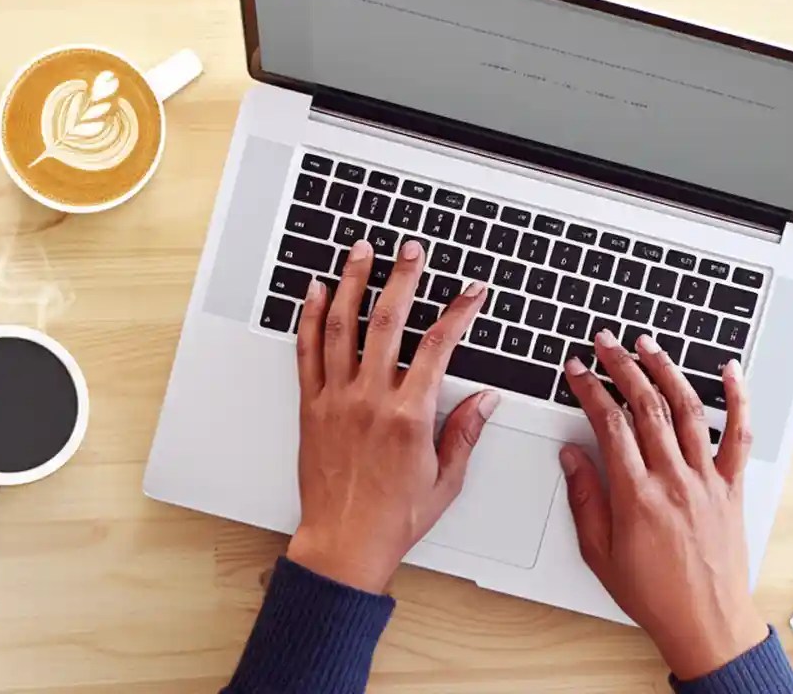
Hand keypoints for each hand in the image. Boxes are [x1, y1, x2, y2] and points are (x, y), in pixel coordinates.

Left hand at [286, 239, 498, 593]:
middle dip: (402, 278)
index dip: (458, 312)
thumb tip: (485, 398)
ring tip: (361, 251)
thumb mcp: (446, 478)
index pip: (439, 346)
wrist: (343, 542)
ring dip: (353, 283)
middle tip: (411, 250)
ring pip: (342, 327)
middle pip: (388, 322)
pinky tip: (317, 291)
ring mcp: (336, 400)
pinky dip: (311, 317)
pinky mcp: (311, 407)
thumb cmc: (394, 517)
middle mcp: (370, 400)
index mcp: (409, 416)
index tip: (471, 292)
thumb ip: (464, 432)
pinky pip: (307, 352)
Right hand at [560, 331, 765, 680]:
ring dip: (666, 371)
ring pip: (688, 410)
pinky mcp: (732, 487)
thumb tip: (573, 456)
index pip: (609, 424)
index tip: (577, 370)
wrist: (707, 622)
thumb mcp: (600, 552)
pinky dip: (738, 399)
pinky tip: (729, 371)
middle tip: (605, 342)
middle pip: (647, 406)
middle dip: (622, 366)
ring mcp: (707, 480)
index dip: (590, 389)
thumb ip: (586, 499)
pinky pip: (739, 436)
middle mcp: (674, 480)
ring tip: (647, 345)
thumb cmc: (655, 594)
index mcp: (637, 496)